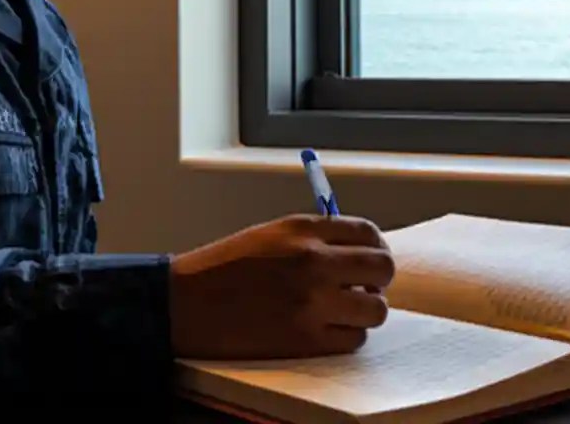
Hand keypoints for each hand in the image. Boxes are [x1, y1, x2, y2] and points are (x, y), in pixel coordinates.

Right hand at [168, 214, 394, 359]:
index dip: (375, 248)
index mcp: (303, 230)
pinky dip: (346, 336)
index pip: (369, 233)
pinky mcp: (306, 339)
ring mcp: (313, 301)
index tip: (369, 260)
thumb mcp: (269, 235)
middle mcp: (314, 261)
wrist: (186, 304)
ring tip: (343, 312)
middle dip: (378, 280)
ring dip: (365, 312)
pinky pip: (354, 339)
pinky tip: (326, 330)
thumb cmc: (224, 269)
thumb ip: (314, 239)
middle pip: (383, 268)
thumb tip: (356, 252)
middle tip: (363, 288)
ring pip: (376, 309)